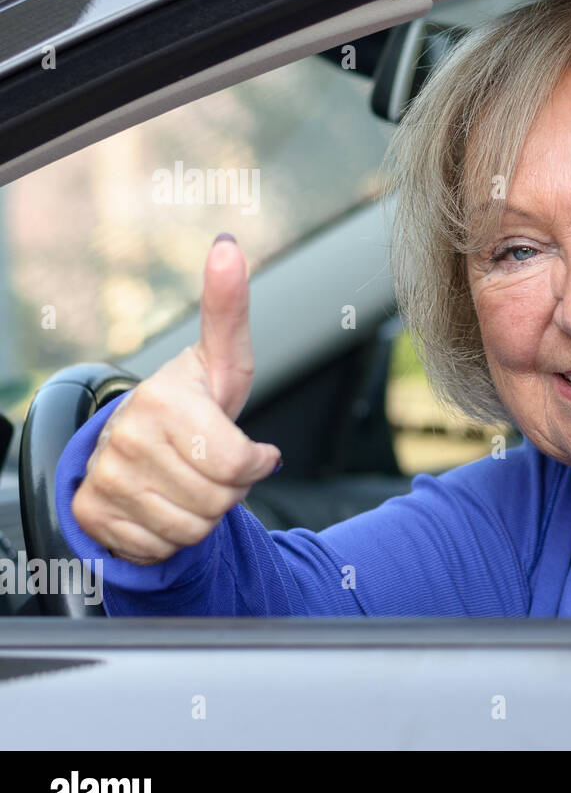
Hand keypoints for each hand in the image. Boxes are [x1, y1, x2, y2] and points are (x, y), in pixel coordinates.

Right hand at [70, 235, 281, 565]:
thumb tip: (227, 245)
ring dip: (204, 515)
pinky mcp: (92, 512)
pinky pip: (159, 547)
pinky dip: (171, 536)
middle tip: (213, 465)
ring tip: (190, 481)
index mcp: (162, 400)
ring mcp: (103, 477)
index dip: (255, 464)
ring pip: (192, 529)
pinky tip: (163, 503)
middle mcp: (124, 438)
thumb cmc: (194, 401)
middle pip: (219, 500)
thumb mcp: (223, 360)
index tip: (252, 450)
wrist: (141, 441)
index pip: (237, 465)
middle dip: (230, 491)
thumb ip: (229, 308)